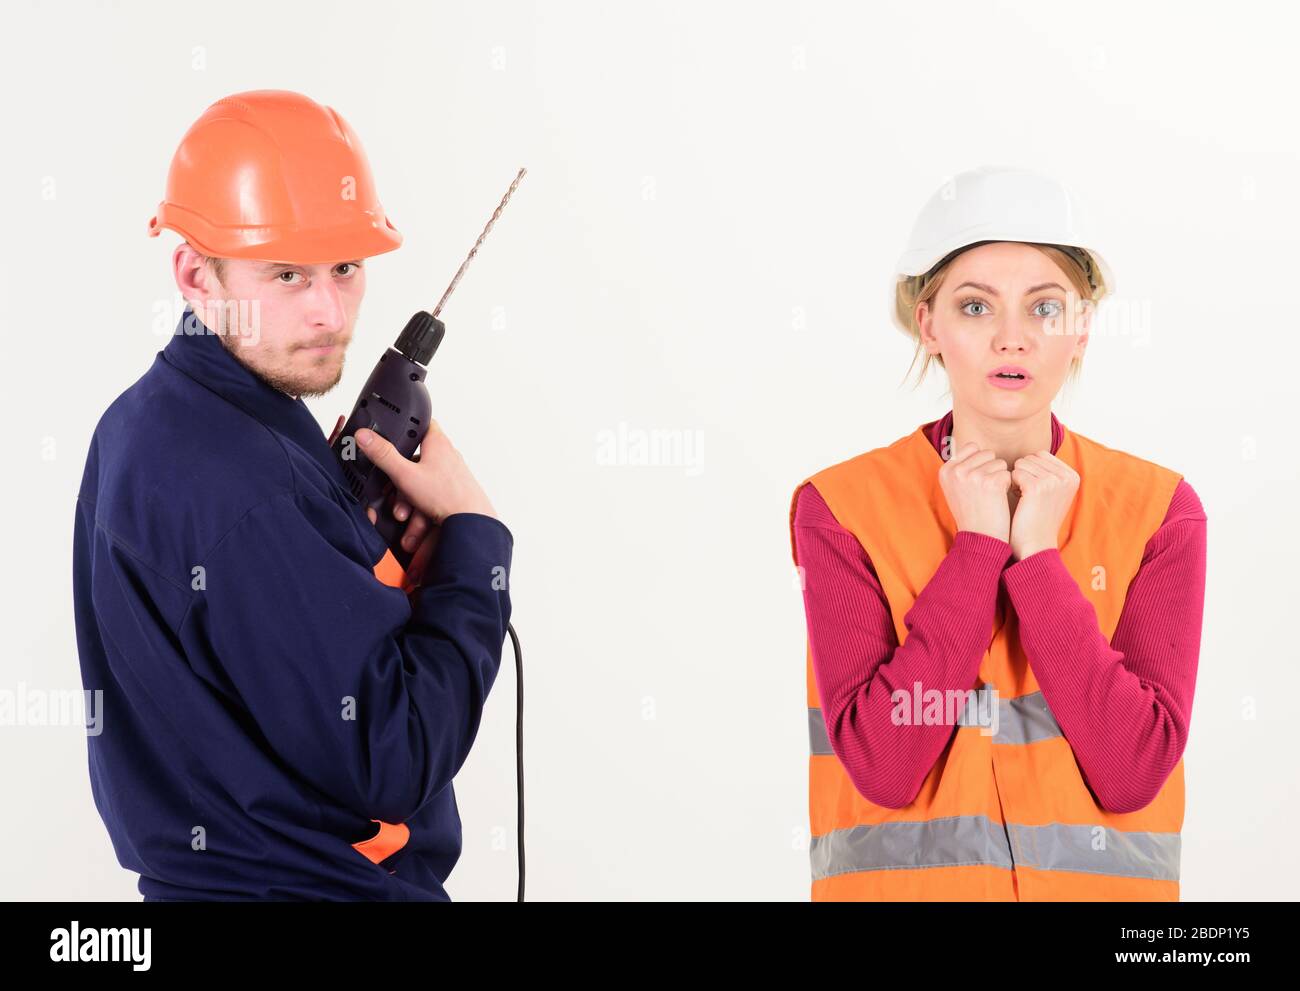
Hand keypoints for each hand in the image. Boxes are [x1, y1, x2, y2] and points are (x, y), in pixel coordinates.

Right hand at [354, 419, 496, 522]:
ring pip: (422, 484)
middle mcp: (447, 456)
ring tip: (404, 517)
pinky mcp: (453, 491)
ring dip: (409, 503)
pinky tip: (417, 525)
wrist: (472, 524)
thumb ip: (384, 455)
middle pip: (415, 461)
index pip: (421, 423)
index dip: (406, 426)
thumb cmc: (447, 497)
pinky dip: (422, 510)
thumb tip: (365, 436)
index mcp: (438, 443)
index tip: (393, 434)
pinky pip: (431, 497)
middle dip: (400, 483)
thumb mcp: (405, 475)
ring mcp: (451, 474)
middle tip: (393, 495)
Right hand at [938, 441, 1011, 542]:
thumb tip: (973, 445)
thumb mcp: (956, 487)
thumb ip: (961, 465)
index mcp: (946, 470)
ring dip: (1000, 478)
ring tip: (990, 496)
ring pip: (1000, 463)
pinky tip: (998, 500)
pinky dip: (1007, 487)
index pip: (972, 447)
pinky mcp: (990, 483)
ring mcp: (972, 476)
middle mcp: (956, 471)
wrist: (980, 537)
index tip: (977, 481)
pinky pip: (1008, 474)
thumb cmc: (972, 511)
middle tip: (984, 491)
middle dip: (991, 469)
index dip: (981, 463)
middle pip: (987, 453)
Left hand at [1009, 451, 1078, 559]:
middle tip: (1027, 496)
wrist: (1035, 545)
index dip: (1030, 470)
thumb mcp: (1052, 492)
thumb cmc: (1038, 517)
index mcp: (1073, 476)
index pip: (1041, 454)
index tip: (1034, 490)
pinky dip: (1011, 486)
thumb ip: (1049, 471)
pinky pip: (1014, 474)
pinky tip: (1019, 501)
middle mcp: (1067, 477)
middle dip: (1023, 474)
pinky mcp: (1037, 488)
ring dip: (1016, 480)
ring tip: (1024, 498)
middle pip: (1030, 457)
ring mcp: (1053, 481)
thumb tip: (1035, 453)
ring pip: (1021, 464)